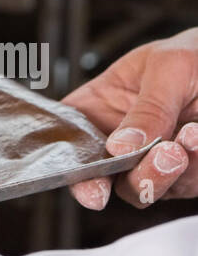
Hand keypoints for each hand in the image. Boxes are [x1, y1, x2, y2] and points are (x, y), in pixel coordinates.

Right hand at [63, 27, 197, 207]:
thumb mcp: (170, 65)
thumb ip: (148, 107)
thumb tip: (119, 147)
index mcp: (99, 107)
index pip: (69, 142)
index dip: (69, 166)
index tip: (90, 183)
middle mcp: (120, 140)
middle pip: (104, 178)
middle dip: (130, 176)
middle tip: (160, 156)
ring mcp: (151, 160)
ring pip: (143, 190)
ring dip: (164, 175)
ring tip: (188, 141)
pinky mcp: (185, 174)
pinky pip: (183, 185)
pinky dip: (193, 169)